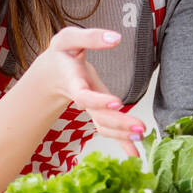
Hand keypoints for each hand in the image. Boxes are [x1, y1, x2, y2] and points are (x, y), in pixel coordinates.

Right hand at [28, 26, 144, 157]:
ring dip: (122, 134)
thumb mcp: (69, 39)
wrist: (49, 75)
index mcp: (74, 82)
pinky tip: (135, 154)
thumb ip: (91, 37)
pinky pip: (109, 130)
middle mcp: (83, 99)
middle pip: (99, 116)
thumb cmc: (61, 55)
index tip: (116, 102)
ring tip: (142, 137)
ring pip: (104, 126)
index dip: (98, 100)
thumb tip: (116, 38)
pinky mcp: (98, 112)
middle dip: (119, 124)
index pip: (85, 95)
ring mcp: (91, 109)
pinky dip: (122, 141)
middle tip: (140, 129)